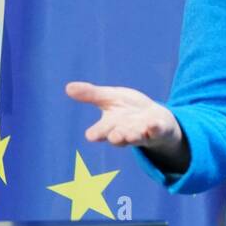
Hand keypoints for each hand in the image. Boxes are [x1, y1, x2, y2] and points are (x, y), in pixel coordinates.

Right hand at [65, 81, 184, 159]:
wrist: (154, 116)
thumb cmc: (127, 108)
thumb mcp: (109, 98)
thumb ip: (91, 94)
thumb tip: (68, 87)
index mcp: (110, 125)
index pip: (101, 131)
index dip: (97, 133)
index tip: (91, 135)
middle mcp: (125, 132)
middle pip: (118, 137)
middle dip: (117, 137)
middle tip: (114, 136)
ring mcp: (142, 133)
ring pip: (136, 137)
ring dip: (134, 136)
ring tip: (132, 134)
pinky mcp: (157, 130)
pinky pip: (156, 131)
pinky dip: (155, 128)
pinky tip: (153, 124)